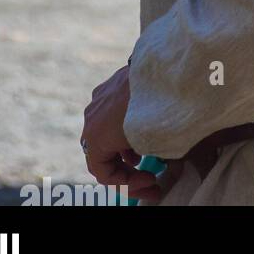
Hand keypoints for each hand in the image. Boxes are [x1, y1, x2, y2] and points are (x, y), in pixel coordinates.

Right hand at [81, 66, 161, 201]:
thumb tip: (155, 163)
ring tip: (144, 152)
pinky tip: (142, 126)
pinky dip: (124, 125)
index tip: (150, 180)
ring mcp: (99, 98)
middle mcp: (90, 118)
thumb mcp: (151, 145)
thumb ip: (144, 160)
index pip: (102, 173)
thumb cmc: (156, 110)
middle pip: (102, 152)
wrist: (162, 69)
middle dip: (125, 167)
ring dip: (123, 146)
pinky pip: (111, 112)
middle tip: (147, 174)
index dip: (126, 184)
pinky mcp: (110, 83)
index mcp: (94, 138)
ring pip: (105, 131)